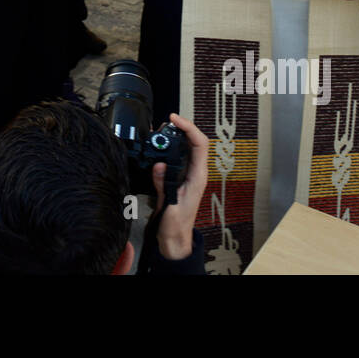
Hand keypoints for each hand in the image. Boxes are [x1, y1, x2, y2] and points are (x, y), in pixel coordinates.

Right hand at [152, 112, 209, 260]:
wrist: (174, 238)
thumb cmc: (176, 225)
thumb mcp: (170, 205)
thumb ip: (165, 185)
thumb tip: (159, 165)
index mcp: (198, 177)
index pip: (199, 144)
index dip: (188, 128)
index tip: (174, 119)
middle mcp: (196, 173)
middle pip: (194, 141)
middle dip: (182, 127)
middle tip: (166, 121)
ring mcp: (188, 174)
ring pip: (186, 146)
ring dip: (176, 135)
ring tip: (162, 129)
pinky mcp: (179, 176)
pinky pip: (177, 155)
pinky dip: (168, 146)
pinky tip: (159, 146)